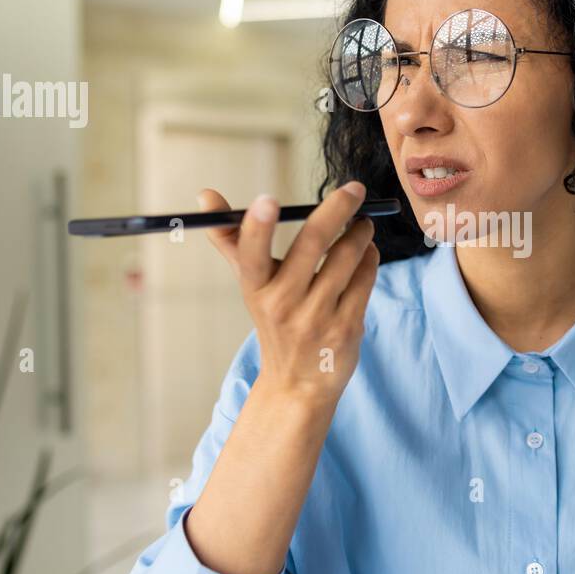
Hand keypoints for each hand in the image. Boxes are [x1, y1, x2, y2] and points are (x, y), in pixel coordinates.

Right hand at [197, 182, 378, 410]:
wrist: (299, 384)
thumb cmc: (275, 320)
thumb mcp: (252, 285)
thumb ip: (233, 239)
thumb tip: (205, 195)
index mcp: (256, 289)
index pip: (250, 256)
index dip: (256, 228)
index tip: (266, 200)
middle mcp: (283, 304)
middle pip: (312, 243)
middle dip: (337, 208)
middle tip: (354, 189)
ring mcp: (317, 318)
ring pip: (347, 257)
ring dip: (360, 233)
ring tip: (363, 224)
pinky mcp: (347, 328)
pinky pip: (365, 279)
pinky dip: (370, 258)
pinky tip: (367, 252)